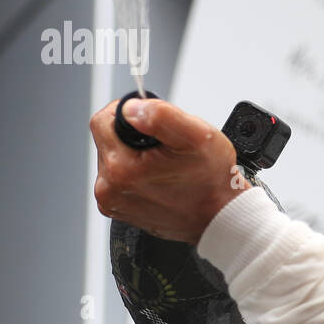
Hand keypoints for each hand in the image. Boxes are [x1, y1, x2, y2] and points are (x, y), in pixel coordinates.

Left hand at [89, 96, 249, 244]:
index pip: (102, 120)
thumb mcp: (197, 135)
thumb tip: (131, 107)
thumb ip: (161, 115)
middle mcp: (109, 189)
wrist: (221, 216)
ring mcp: (113, 202)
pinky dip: (136, 174)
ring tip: (165, 166)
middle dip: (134, 136)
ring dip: (135, 155)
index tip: (153, 125)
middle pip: (108, 140)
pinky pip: (119, 179)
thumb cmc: (212, 182)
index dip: (130, 113)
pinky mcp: (120, 210)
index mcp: (120, 169)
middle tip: (165, 149)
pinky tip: (159, 180)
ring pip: (114, 158)